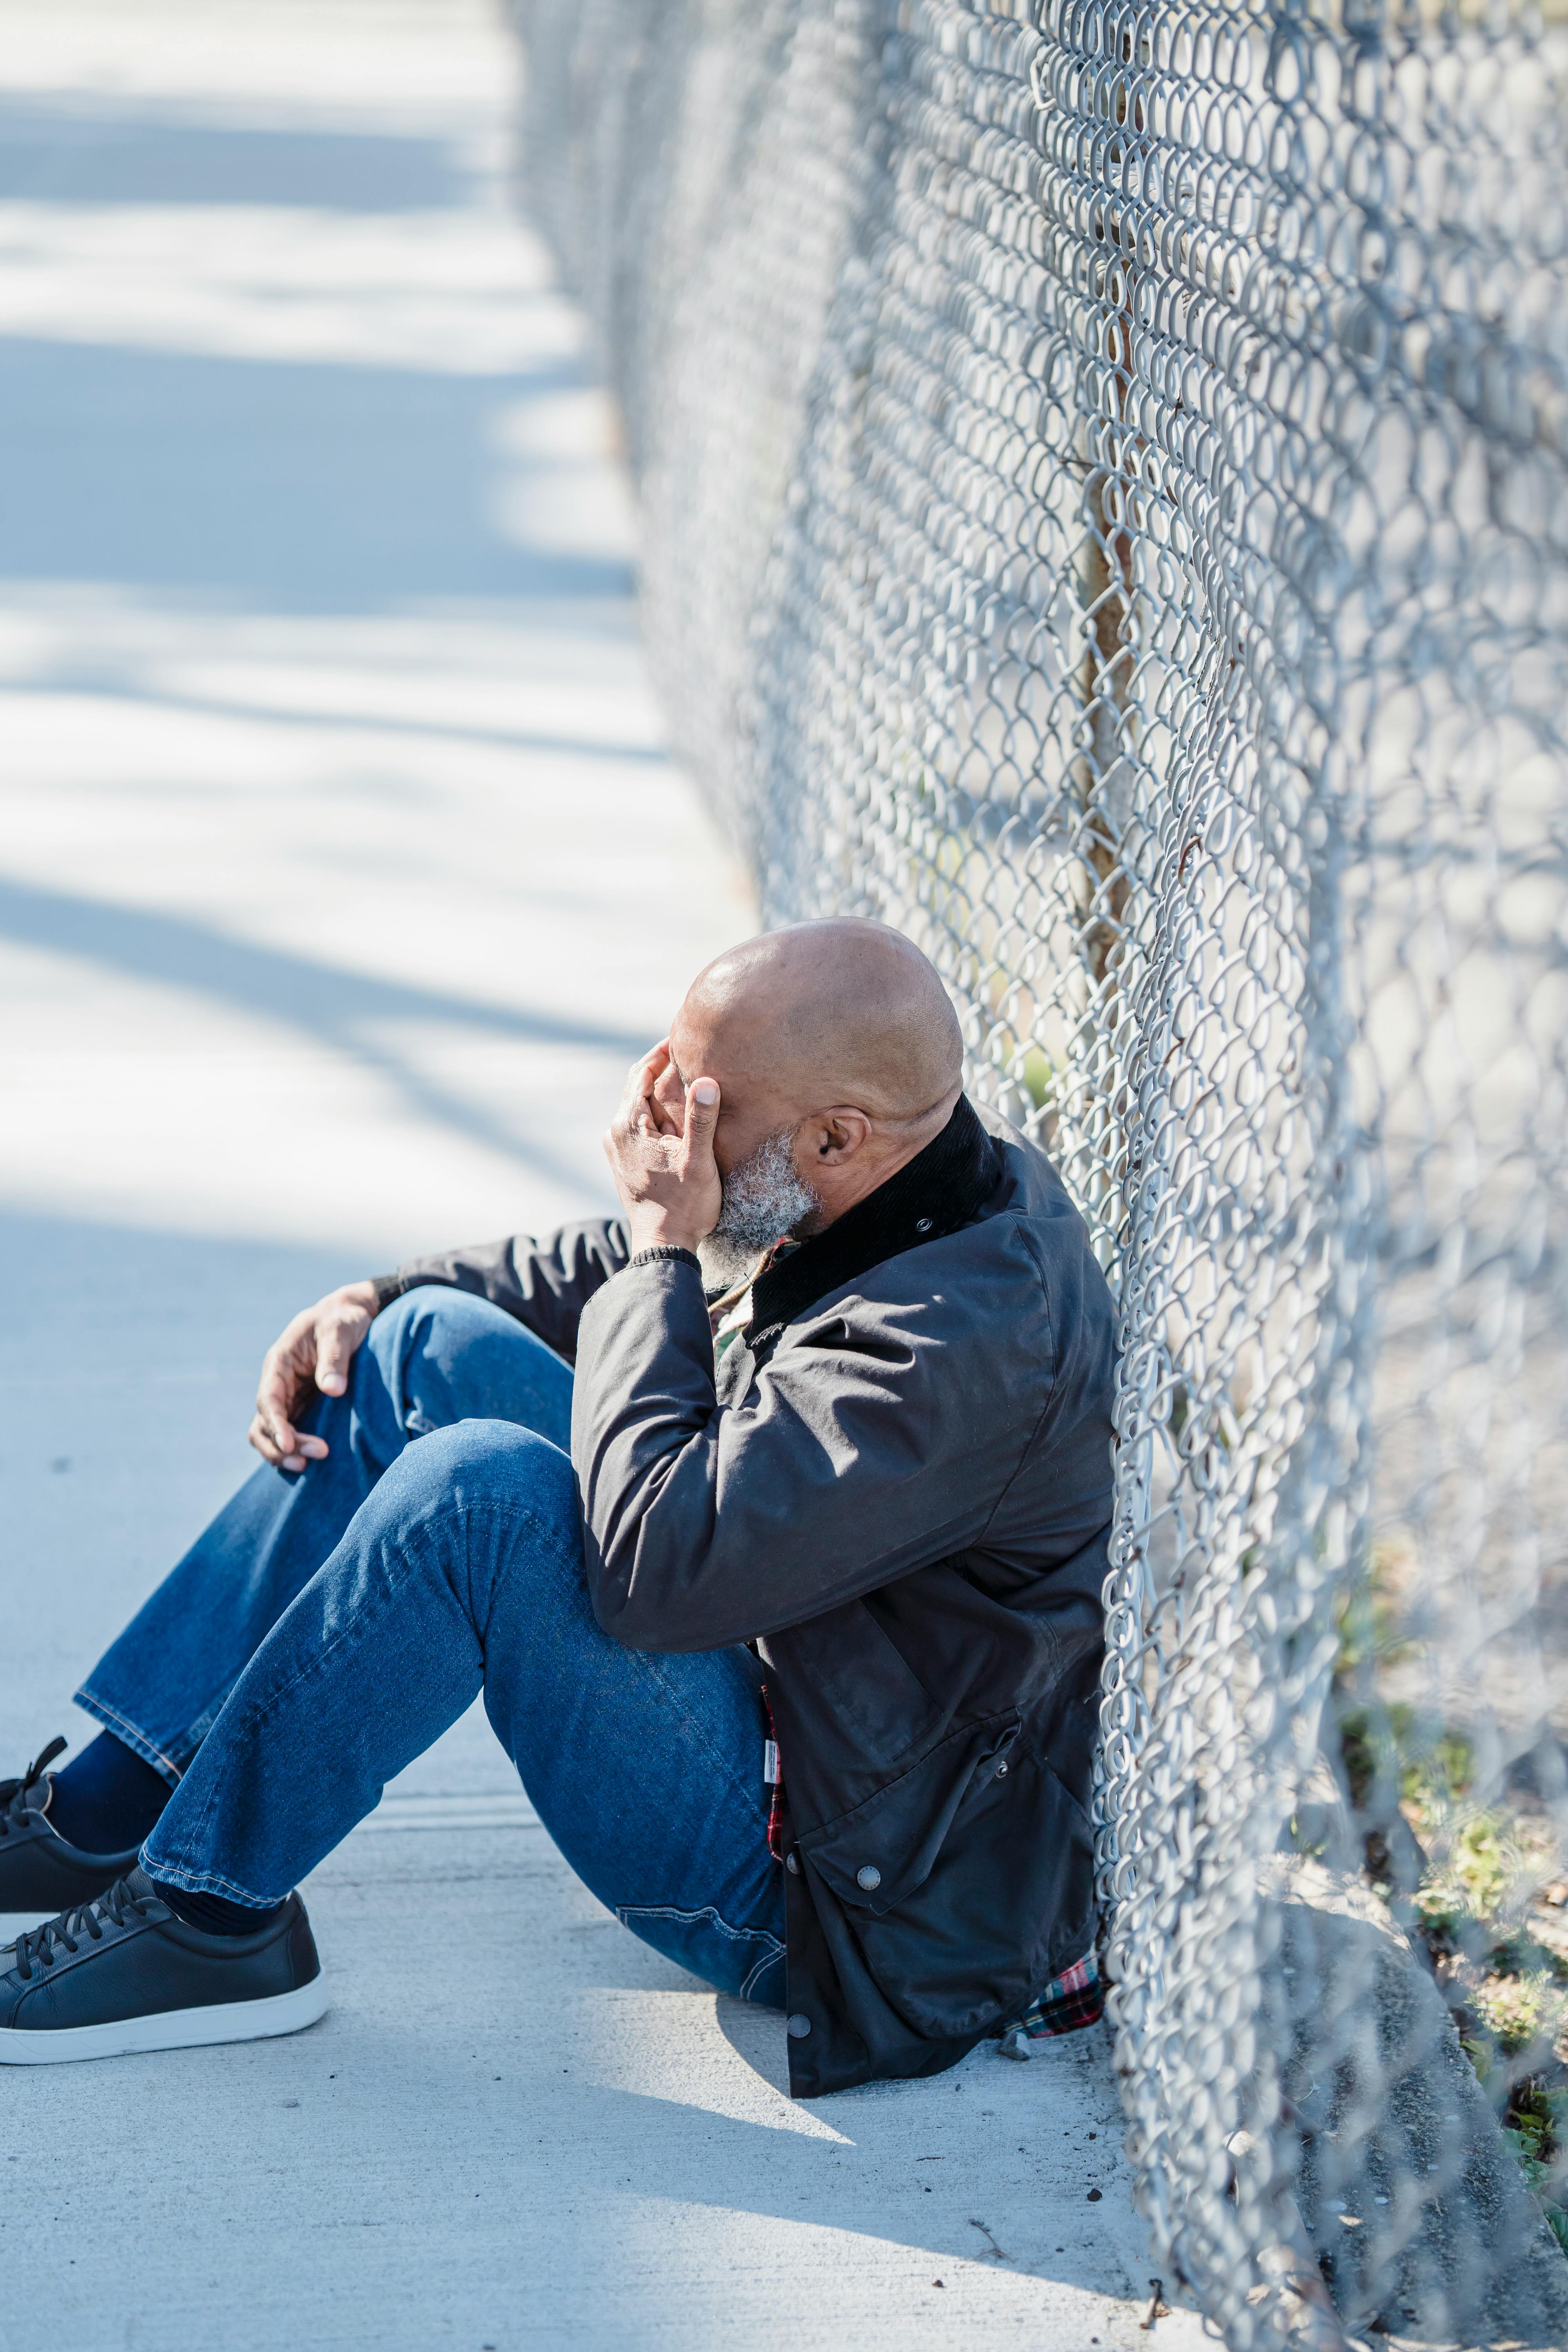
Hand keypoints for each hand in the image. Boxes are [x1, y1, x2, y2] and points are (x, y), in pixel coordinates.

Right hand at [248, 1280, 378, 1471]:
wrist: (352, 1316)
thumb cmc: (343, 1320)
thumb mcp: (340, 1330)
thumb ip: (335, 1358)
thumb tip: (332, 1390)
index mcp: (279, 1362)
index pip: (268, 1400)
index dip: (275, 1425)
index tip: (289, 1444)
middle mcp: (278, 1383)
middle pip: (264, 1423)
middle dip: (283, 1444)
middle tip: (318, 1454)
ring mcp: (288, 1397)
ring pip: (271, 1433)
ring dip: (286, 1452)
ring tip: (309, 1466)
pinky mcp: (302, 1406)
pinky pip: (290, 1432)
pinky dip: (295, 1448)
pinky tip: (313, 1460)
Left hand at [603, 1042, 721, 1255]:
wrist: (663, 1245)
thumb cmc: (683, 1206)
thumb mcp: (697, 1162)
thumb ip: (700, 1120)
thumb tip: (706, 1081)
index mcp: (628, 1126)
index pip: (642, 1073)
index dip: (662, 1052)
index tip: (682, 1036)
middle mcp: (615, 1132)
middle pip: (637, 1087)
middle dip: (661, 1068)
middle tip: (688, 1051)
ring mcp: (617, 1147)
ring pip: (637, 1105)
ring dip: (659, 1091)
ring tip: (687, 1077)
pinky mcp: (623, 1160)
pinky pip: (638, 1123)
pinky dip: (655, 1111)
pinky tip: (677, 1113)